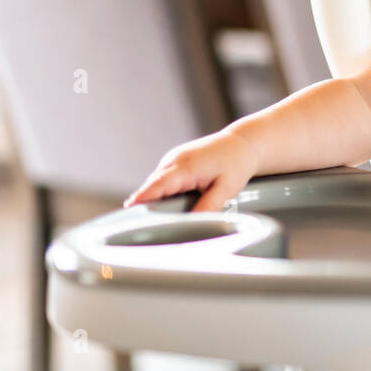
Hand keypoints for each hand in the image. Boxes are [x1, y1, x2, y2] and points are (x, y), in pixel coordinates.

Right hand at [124, 128, 260, 211]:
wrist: (241, 143)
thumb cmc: (236, 163)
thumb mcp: (227, 188)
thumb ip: (209, 206)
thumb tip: (193, 224)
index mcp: (186, 166)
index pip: (158, 184)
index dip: (143, 198)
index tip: (128, 210)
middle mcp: (174, 160)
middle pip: (151, 186)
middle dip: (144, 204)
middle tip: (137, 227)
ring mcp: (172, 159)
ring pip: (155, 184)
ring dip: (154, 199)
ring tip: (152, 221)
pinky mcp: (173, 162)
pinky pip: (161, 180)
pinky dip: (161, 192)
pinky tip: (167, 205)